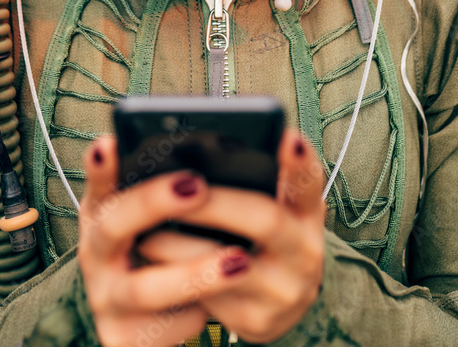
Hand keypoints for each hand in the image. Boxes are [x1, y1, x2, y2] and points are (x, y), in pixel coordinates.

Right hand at [77, 136, 254, 346]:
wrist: (143, 323)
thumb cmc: (154, 252)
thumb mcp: (148, 218)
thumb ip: (157, 185)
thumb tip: (180, 146)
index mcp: (101, 216)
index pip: (97, 184)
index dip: (100, 169)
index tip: (109, 144)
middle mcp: (95, 256)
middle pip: (114, 226)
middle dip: (153, 204)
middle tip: (197, 185)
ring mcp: (107, 300)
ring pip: (144, 289)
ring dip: (192, 273)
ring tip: (238, 261)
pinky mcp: (124, 340)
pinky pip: (162, 330)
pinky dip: (192, 316)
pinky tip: (218, 306)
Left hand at [139, 130, 325, 342]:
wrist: (278, 300)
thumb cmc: (266, 235)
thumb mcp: (277, 205)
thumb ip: (260, 177)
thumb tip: (210, 141)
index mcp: (308, 215)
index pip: (310, 183)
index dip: (301, 162)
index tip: (288, 137)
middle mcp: (305, 253)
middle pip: (265, 219)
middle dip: (216, 202)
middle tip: (179, 186)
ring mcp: (283, 291)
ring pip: (228, 264)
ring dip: (181, 245)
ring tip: (148, 226)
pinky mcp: (255, 320)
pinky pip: (209, 296)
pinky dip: (177, 274)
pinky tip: (151, 257)